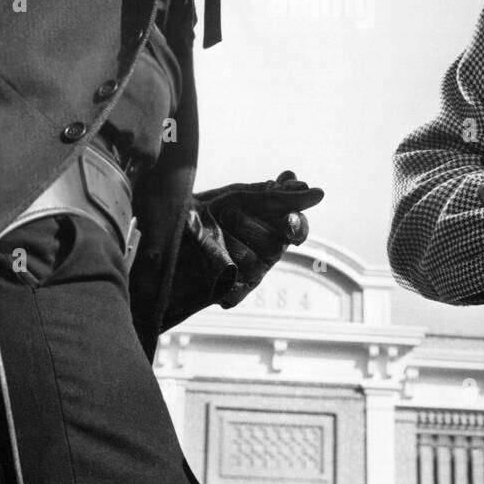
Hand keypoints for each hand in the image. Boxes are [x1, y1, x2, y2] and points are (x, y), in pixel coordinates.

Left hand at [193, 171, 322, 300]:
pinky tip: (210, 260)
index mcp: (274, 228)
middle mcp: (268, 253)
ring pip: (257, 262)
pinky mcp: (234, 293)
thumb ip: (276, 195)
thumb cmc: (209, 213)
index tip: (288, 219)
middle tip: (227, 213)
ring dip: (231, 242)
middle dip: (250, 225)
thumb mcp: (241, 196)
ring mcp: (252, 274)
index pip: (298, 229)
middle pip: (276, 244)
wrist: (170, 233)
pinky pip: (237, 282)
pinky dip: (221, 266)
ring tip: (212, 231)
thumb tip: (314, 191)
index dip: (296, 225)